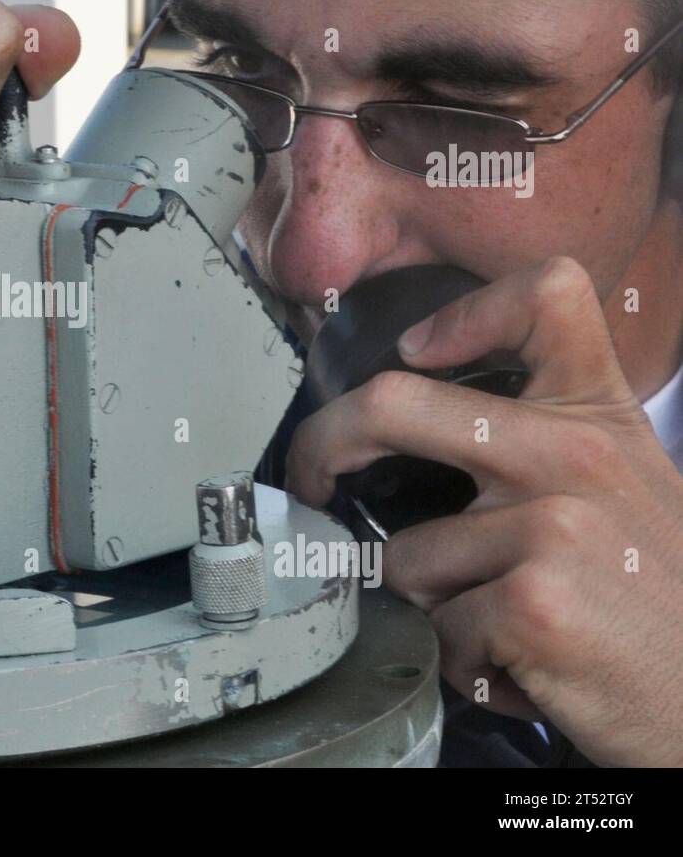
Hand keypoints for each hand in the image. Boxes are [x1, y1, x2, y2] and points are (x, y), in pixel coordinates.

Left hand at [285, 256, 682, 765]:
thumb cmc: (656, 598)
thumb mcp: (622, 486)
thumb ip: (537, 444)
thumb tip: (399, 433)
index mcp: (596, 414)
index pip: (545, 296)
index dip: (462, 311)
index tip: (414, 351)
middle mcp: (574, 454)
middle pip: (392, 402)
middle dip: (321, 444)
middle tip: (312, 479)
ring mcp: (552, 523)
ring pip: (403, 555)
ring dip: (432, 603)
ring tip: (501, 620)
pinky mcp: (531, 598)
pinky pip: (435, 627)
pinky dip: (463, 659)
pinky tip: (522, 663)